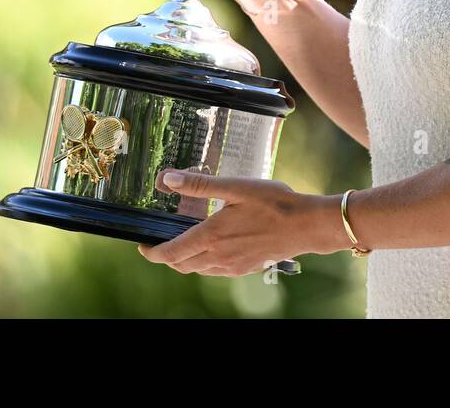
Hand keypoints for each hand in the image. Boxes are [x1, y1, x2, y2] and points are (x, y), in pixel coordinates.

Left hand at [137, 169, 347, 276]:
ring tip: (186, 240)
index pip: (170, 253)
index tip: (142, 245)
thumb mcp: (236, 187)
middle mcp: (218, 257)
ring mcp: (232, 267)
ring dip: (186, 259)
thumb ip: (200, 185)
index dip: (151, 253)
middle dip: (166, 256)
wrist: (307, 225)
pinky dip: (205, 262)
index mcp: (211, 236)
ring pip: (197, 270)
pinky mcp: (246, 269)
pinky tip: (214, 245)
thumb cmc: (275, 202)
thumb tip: (167, 179)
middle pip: (180, 265)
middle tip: (161, 242)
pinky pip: (215, 271)